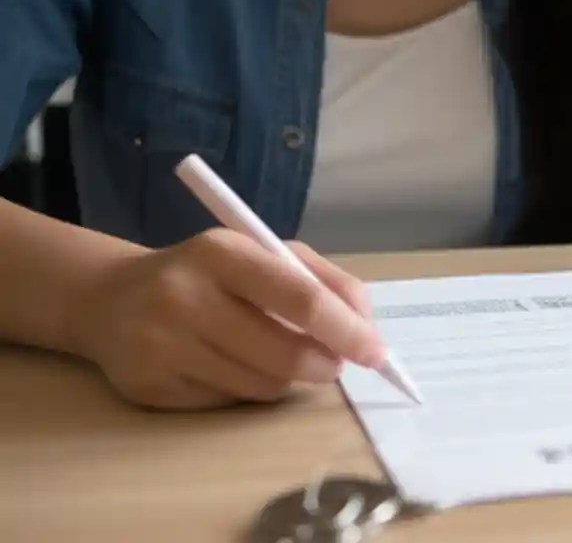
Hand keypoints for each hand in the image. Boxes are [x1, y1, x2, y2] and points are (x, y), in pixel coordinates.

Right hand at [66, 228, 384, 409]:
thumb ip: (323, 280)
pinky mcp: (149, 388)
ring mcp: (162, 345)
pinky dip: (246, 391)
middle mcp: (185, 296)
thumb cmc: (209, 273)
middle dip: (323, 365)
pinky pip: (228, 404)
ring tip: (273, 355)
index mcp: (222, 253)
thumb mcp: (263, 255)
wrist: (111, 299)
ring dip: (286, 379)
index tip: (377, 353)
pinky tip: (227, 366)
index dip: (347, 331)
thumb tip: (367, 326)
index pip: (301, 298)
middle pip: (284, 354)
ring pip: (261, 386)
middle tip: (333, 364)